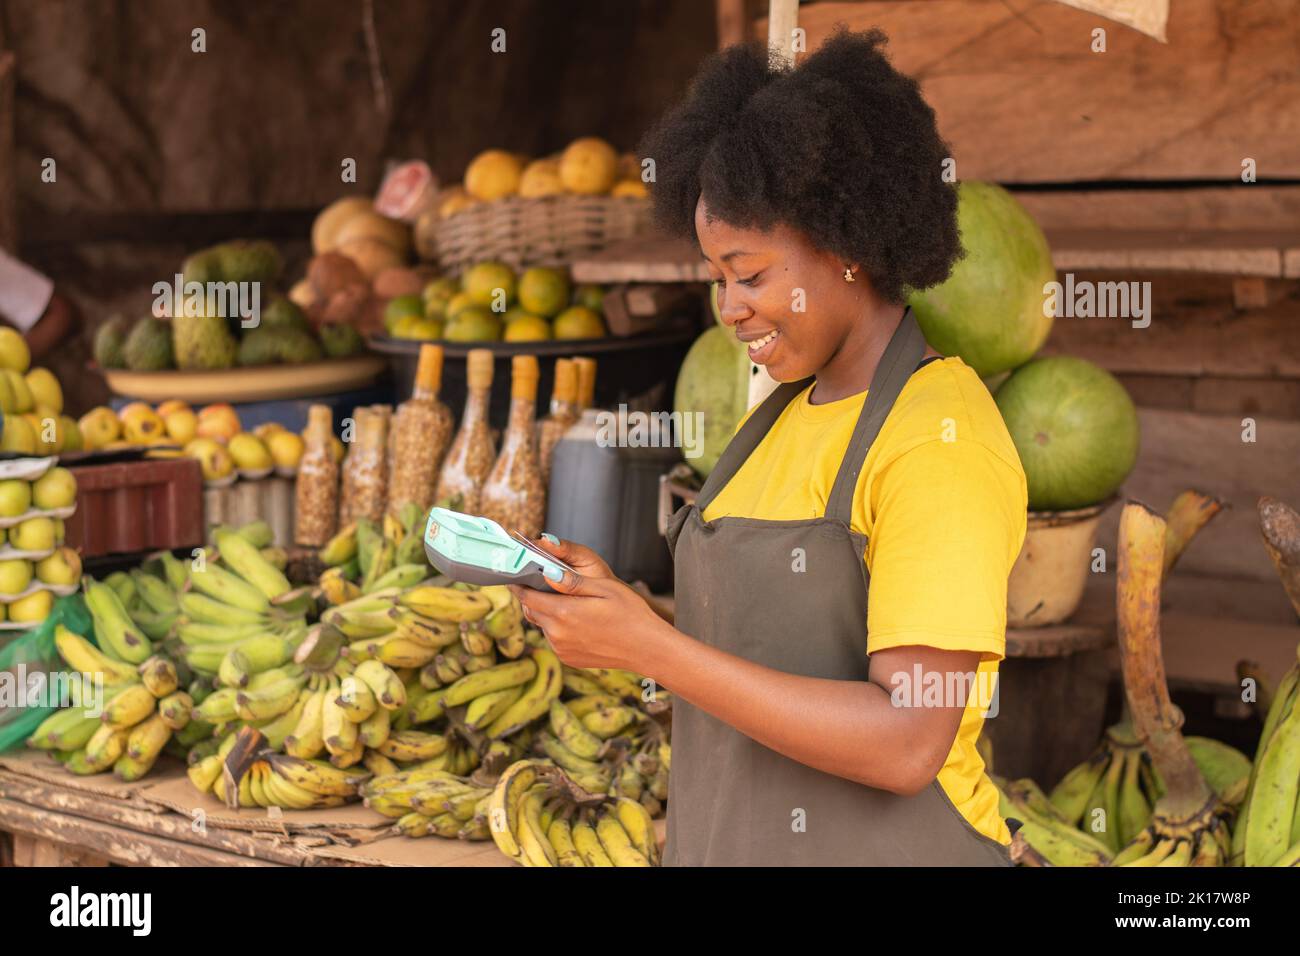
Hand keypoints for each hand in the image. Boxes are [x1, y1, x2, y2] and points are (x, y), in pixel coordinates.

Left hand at [509, 535, 666, 671]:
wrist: (647, 649)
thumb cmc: (630, 614)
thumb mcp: (603, 588)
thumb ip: (571, 582)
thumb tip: (545, 573)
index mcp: (564, 613)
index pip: (527, 597)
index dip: (520, 585)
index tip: (516, 575)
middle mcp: (557, 634)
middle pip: (532, 611)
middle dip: (534, 597)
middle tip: (542, 583)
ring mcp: (562, 649)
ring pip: (543, 625)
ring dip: (548, 613)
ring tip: (569, 603)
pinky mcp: (568, 658)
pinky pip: (555, 639)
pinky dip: (559, 628)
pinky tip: (580, 622)